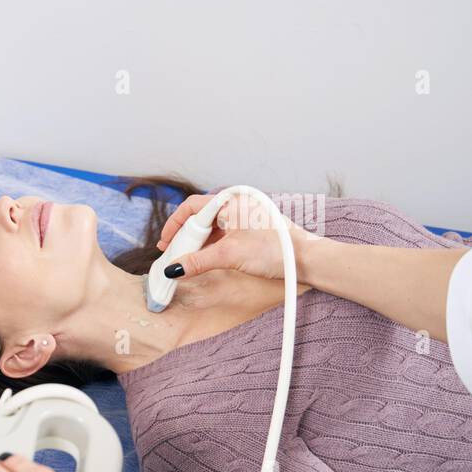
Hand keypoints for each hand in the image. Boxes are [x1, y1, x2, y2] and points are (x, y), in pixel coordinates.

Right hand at [156, 192, 312, 280]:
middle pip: (199, 217)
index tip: (165, 243)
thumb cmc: (274, 250)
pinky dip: (210, 245)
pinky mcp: (250, 228)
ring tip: (187, 259)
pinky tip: (204, 258)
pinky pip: (222, 233)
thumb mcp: (229, 256)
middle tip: (173, 254)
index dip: (174, 225)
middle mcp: (236, 204)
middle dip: (184, 237)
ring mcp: (244, 216)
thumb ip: (197, 262)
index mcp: (230, 201)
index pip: (191, 208)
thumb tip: (173, 269)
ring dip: (197, 243)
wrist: (306, 259)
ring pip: (211, 226)